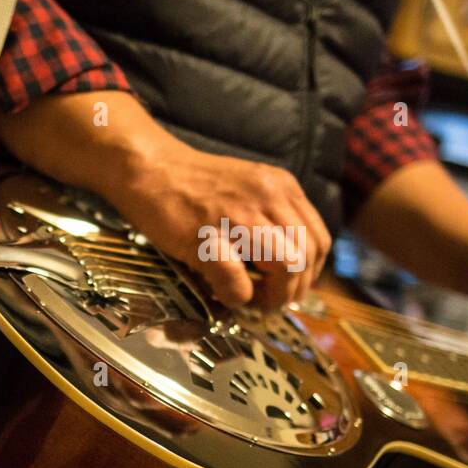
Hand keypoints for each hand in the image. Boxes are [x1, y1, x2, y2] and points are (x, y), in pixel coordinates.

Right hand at [111, 138, 330, 309]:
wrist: (148, 167)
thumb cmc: (192, 185)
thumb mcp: (248, 190)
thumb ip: (272, 218)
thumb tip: (289, 268)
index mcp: (281, 187)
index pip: (319, 240)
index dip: (309, 273)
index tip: (290, 286)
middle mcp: (268, 196)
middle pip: (307, 256)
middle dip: (293, 290)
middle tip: (269, 300)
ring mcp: (238, 214)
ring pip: (286, 266)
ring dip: (273, 296)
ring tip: (252, 300)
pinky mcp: (206, 235)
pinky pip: (239, 280)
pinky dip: (237, 296)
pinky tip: (224, 292)